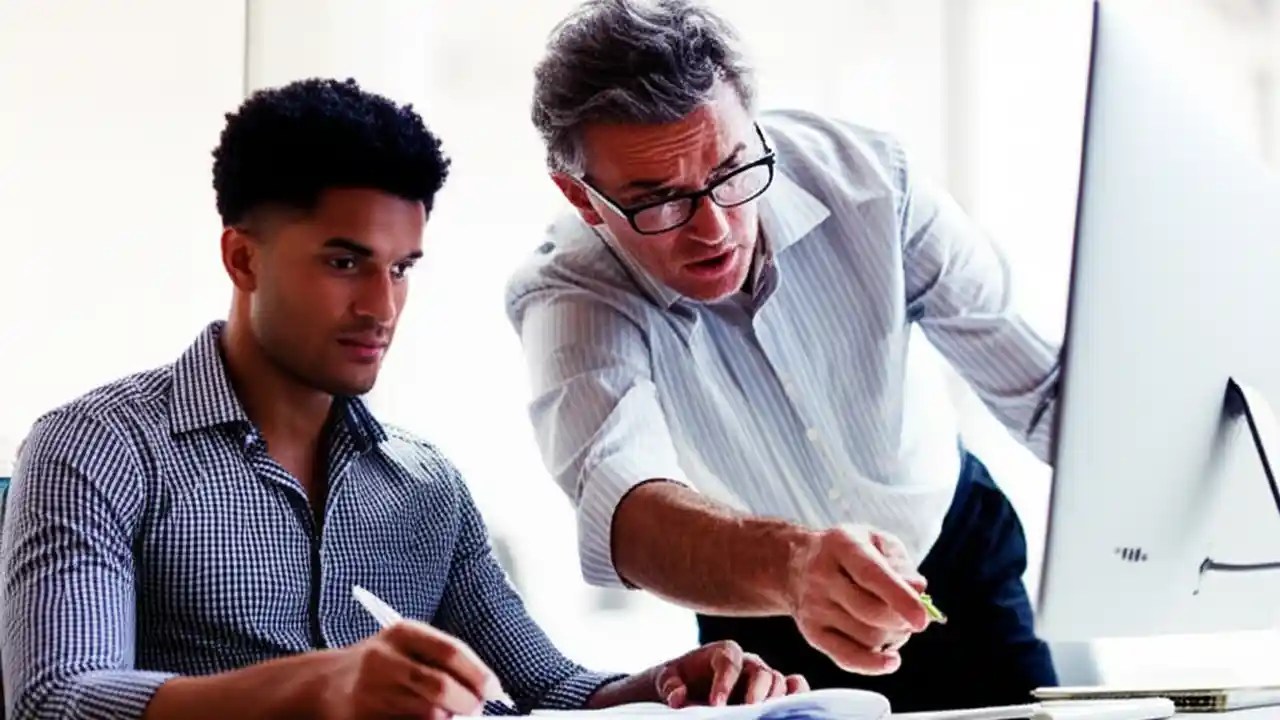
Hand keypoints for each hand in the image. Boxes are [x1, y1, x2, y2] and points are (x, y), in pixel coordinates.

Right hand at [317, 620, 502, 719]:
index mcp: (402, 633)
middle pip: (440, 687)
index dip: (478, 673)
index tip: (495, 690)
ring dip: (447, 718)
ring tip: (450, 713)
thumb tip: (486, 689)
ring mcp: (372, 691)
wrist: (329, 684)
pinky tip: (425, 718)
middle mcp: (384, 659)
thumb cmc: (383, 663)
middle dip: (467, 702)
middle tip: (477, 708)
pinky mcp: (365, 717)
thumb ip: (444, 661)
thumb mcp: (410, 646)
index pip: (451, 651)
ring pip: (428, 714)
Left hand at [653, 640, 808, 707]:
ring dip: (774, 698)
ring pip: (778, 680)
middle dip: (755, 692)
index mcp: (723, 652)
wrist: (691, 686)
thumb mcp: (668, 679)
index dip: (724, 683)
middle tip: (748, 711)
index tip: (715, 705)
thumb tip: (677, 697)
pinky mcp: (773, 690)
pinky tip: (792, 704)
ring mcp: (763, 675)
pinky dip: (797, 692)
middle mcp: (748, 662)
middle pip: (760, 670)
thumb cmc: (681, 680)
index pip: (729, 661)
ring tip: (765, 713)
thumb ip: (670, 685)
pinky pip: (793, 685)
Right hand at [787, 524, 929, 675]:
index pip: (871, 575)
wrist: (796, 564)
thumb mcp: (875, 541)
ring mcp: (814, 607)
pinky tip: (890, 660)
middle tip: (913, 617)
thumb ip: (901, 563)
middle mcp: (822, 576)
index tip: (922, 618)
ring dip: (893, 638)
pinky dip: (874, 664)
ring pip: (866, 637)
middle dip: (902, 621)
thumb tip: (918, 589)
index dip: (900, 598)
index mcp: (842, 545)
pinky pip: (847, 658)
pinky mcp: (811, 632)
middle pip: (871, 612)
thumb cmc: (846, 552)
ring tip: (895, 626)